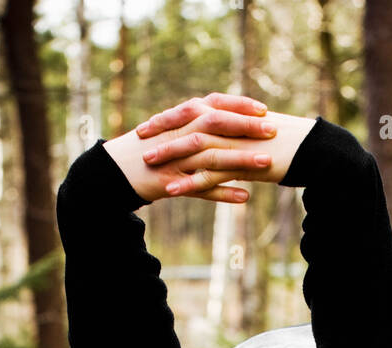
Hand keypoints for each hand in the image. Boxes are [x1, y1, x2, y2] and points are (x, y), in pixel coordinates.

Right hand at [103, 93, 280, 202]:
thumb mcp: (174, 130)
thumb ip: (198, 125)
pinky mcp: (173, 182)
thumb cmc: (150, 148)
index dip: (240, 106)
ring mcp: (177, 159)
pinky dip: (223, 192)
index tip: (264, 110)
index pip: (216, 105)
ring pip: (214, 155)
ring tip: (267, 163)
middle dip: (247, 127)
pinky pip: (201, 188)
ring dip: (242, 159)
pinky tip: (244, 197)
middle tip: (273, 130)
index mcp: (183, 117)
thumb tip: (225, 120)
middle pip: (218, 124)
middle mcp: (181, 133)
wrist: (118, 169)